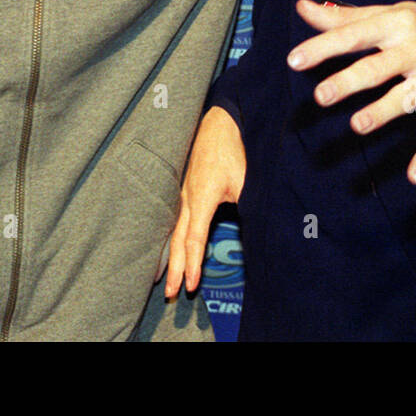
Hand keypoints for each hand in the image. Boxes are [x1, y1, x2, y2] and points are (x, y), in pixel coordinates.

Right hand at [165, 106, 245, 296]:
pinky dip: (170, 239)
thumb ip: (245, 205)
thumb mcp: (245, 179)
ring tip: (164, 280)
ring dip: (170, 256)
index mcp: (201, 197)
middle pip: (177, 240)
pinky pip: (174, 219)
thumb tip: (252, 230)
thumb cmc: (232, 149)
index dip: (193, 264)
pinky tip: (168, 250)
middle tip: (171, 293)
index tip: (191, 286)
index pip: (194, 238)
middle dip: (175, 268)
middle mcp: (187, 197)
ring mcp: (182, 193)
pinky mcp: (184, 189)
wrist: (219, 122)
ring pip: (173, 230)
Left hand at [288, 0, 415, 184]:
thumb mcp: (388, 13)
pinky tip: (413, 174)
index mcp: (397, 23)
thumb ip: (344, 17)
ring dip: (384, 112)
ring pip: (408, 97)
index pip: (355, 34)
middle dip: (351, 81)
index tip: (294, 60)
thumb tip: (303, 8)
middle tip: (321, 96)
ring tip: (357, 126)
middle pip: (380, 67)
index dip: (324, 47)